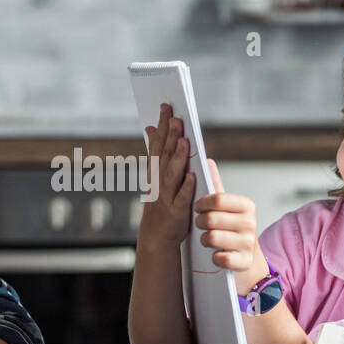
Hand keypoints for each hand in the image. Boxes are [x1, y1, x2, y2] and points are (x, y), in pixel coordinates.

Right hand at [138, 103, 196, 248]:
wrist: (156, 236)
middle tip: (176, 117)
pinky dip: (185, 188)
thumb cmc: (160, 203)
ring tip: (183, 141)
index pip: (157, 144)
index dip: (162, 125)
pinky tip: (191, 176)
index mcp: (155, 172)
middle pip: (164, 155)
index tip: (166, 107)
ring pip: (172, 174)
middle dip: (170, 136)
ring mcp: (167, 197)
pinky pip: (182, 198)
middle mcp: (159, 182)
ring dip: (177, 158)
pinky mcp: (177, 212)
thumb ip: (156, 152)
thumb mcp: (155, 176)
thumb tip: (152, 127)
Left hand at [194, 160, 266, 291]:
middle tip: (200, 225)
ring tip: (207, 239)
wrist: (246, 260)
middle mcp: (250, 223)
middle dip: (199, 223)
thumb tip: (207, 161)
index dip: (201, 203)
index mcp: (246, 205)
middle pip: (210, 218)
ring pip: (212, 238)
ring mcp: (248, 243)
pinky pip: (219, 258)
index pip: (217, 198)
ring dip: (204, 240)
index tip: (197, 207)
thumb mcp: (225, 208)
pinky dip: (213, 257)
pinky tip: (216, 254)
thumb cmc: (230, 229)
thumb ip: (215, 186)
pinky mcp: (244, 261)